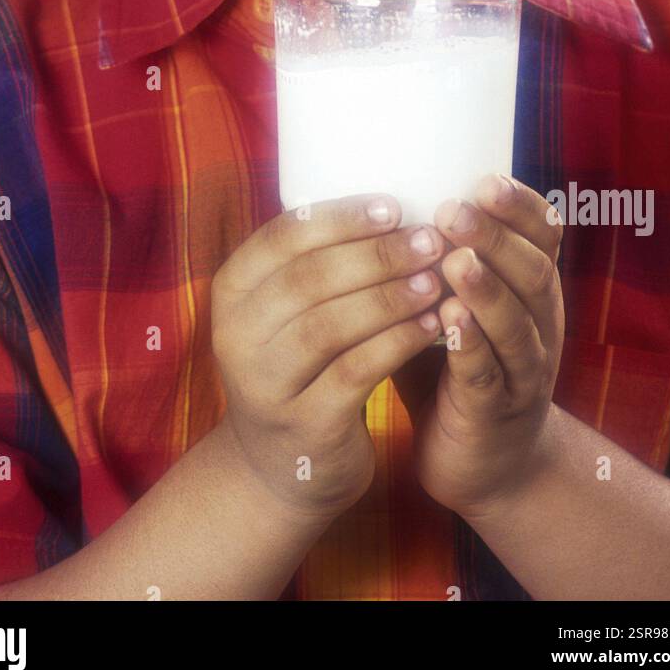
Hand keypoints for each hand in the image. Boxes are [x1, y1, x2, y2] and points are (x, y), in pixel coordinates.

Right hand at [211, 194, 445, 518]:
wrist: (281, 467)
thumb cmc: (299, 365)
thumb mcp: (285, 312)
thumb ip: (317, 263)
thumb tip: (394, 203)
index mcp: (232, 292)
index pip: (282, 237)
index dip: (341, 217)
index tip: (395, 206)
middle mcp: (237, 336)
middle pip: (309, 279)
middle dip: (376, 254)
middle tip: (429, 238)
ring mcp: (266, 385)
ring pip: (331, 326)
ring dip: (390, 297)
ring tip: (437, 278)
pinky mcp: (305, 425)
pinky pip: (356, 373)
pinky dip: (398, 343)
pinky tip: (435, 325)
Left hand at [392, 175, 564, 519]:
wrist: (484, 463)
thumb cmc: (452, 365)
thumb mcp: (447, 302)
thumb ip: (428, 259)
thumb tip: (370, 197)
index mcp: (531, 290)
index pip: (544, 236)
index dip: (521, 206)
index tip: (485, 178)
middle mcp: (540, 325)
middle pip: (534, 273)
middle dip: (495, 238)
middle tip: (454, 210)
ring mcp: (524, 372)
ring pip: (518, 326)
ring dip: (486, 290)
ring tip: (456, 260)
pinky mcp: (497, 414)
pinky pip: (489, 377)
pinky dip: (472, 348)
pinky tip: (448, 323)